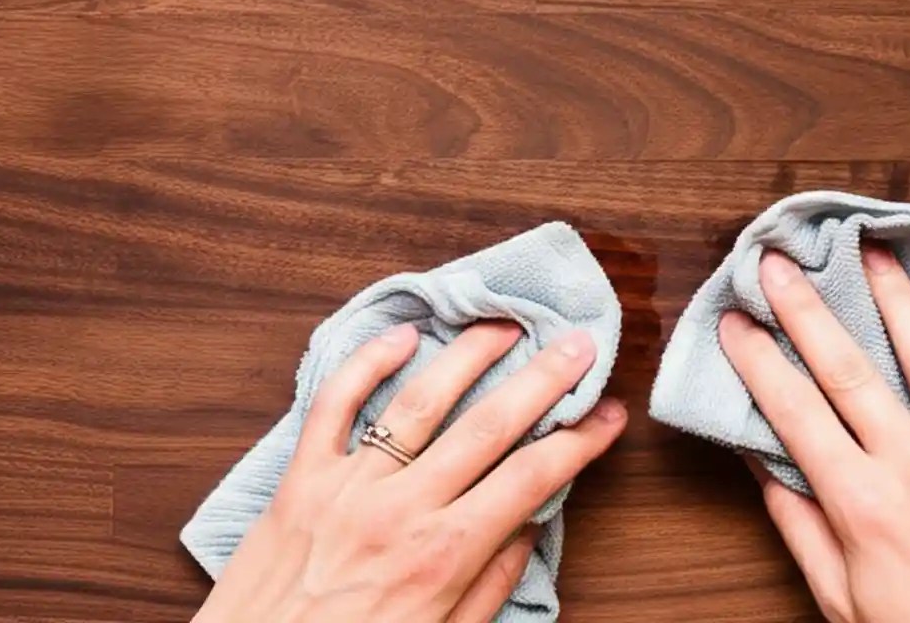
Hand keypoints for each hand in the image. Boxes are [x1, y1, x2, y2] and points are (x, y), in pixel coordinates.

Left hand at [194, 322, 626, 622]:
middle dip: (543, 379)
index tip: (609, 414)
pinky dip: (365, 363)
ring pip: (420, 401)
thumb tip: (528, 528)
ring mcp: (348, 485)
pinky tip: (401, 335)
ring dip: (469, 355)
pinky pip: (333, 405)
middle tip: (578, 343)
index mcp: (443, 555)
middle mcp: (401, 509)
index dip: (579, 441)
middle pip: (489, 425)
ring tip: (505, 324)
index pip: (531, 478)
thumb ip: (489, 585)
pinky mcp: (300, 477)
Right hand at [719, 248, 909, 622]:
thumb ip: (801, 527)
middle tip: (779, 263)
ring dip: (895, 297)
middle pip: (849, 370)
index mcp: (861, 504)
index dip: (757, 361)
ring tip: (870, 250)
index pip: (794, 412)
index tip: (733, 322)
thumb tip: (764, 465)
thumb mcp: (843, 599)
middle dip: (807, 309)